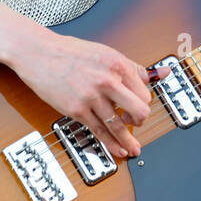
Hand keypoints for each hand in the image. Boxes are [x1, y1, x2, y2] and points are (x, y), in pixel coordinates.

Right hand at [10, 31, 153, 157]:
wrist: (39, 53)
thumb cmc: (70, 52)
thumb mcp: (105, 53)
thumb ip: (133, 67)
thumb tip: (161, 73)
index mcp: (117, 64)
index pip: (143, 92)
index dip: (143, 102)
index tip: (139, 106)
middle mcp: (107, 80)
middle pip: (139, 109)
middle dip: (140, 120)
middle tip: (136, 123)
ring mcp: (92, 97)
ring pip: (118, 126)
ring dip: (128, 141)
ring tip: (133, 148)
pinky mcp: (77, 110)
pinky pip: (99, 131)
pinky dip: (110, 144)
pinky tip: (117, 149)